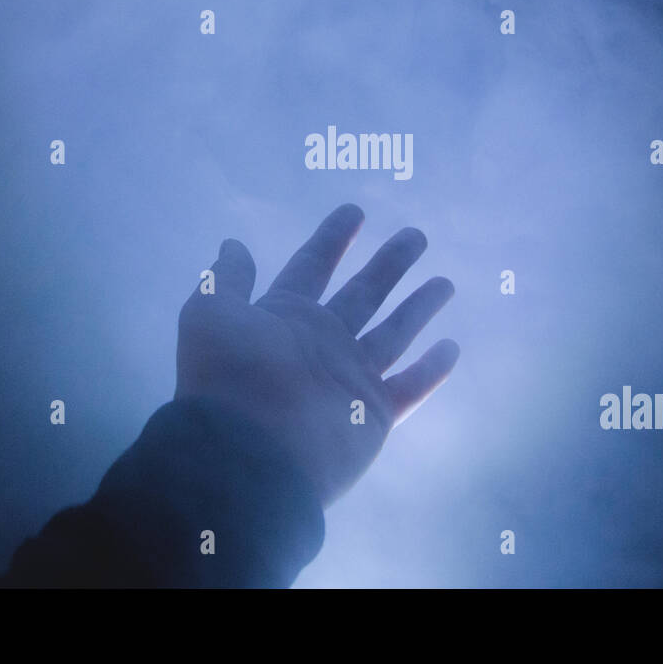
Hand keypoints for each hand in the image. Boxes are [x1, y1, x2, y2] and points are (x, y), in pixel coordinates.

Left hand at [175, 203, 458, 507]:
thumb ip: (227, 278)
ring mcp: (348, 377)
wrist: (246, 452)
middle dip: (389, 264)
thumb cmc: (229, 377)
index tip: (355, 210)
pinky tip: (451, 347)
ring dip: (418, 307)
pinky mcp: (372, 413)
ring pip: (393, 332)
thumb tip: (233, 243)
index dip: (333, 237)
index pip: (313, 265)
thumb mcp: (210, 314)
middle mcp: (320, 342)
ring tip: (445, 282)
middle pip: (363, 292)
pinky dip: (431, 370)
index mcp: (284, 316)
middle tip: (416, 236)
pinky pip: (409, 387)